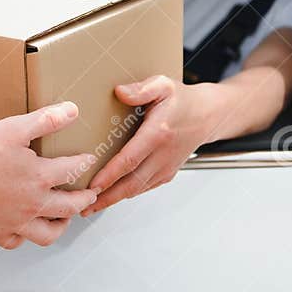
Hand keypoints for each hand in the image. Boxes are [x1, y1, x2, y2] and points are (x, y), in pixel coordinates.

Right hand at [0, 102, 98, 248]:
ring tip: (64, 218)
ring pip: (47, 234)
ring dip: (61, 225)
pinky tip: (23, 228)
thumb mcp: (13, 129)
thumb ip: (45, 120)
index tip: (90, 159)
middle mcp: (33, 204)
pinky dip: (23, 236)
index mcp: (39, 177)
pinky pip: (16, 241)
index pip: (72, 170)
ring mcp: (15, 222)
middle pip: (68, 207)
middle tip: (91, 194)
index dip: (84, 163)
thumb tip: (73, 110)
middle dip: (83, 200)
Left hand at [82, 75, 216, 215]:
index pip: (130, 160)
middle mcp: (163, 155)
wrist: (208, 115)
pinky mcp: (167, 174)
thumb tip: (120, 92)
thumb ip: (141, 89)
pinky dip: (125, 195)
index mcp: (158, 134)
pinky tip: (109, 197)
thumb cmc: (182, 100)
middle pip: (131, 183)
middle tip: (83, 205)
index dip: (109, 175)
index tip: (91, 186)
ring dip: (112, 200)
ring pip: (136, 189)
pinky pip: (143, 188)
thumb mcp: (162, 85)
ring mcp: (166, 167)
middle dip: (106, 197)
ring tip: (89, 206)